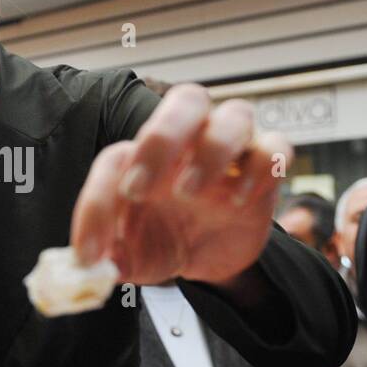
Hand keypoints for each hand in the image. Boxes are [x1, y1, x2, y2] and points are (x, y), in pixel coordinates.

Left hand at [71, 87, 291, 286]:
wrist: (208, 261)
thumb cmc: (164, 240)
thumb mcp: (132, 257)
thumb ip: (112, 257)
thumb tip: (92, 266)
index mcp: (144, 158)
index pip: (117, 158)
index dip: (97, 202)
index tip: (91, 249)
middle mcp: (189, 142)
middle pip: (186, 100)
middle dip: (162, 137)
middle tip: (139, 189)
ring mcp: (231, 152)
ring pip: (237, 114)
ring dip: (212, 151)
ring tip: (191, 193)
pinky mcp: (265, 172)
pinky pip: (276, 147)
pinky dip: (261, 168)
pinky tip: (238, 202)